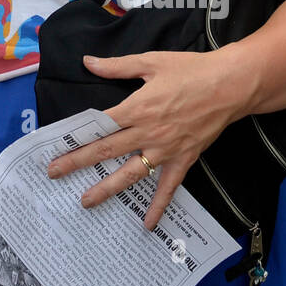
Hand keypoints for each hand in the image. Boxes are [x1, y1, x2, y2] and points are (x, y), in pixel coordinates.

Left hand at [45, 51, 240, 231]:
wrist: (230, 85)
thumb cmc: (190, 70)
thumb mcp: (150, 61)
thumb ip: (117, 66)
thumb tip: (88, 62)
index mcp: (137, 107)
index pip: (99, 126)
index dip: (77, 137)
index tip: (57, 147)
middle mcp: (148, 132)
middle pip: (107, 151)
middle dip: (79, 163)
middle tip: (55, 174)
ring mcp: (166, 149)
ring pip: (131, 173)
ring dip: (108, 188)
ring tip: (86, 201)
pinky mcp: (184, 159)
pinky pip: (168, 187)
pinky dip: (158, 206)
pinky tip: (147, 224)